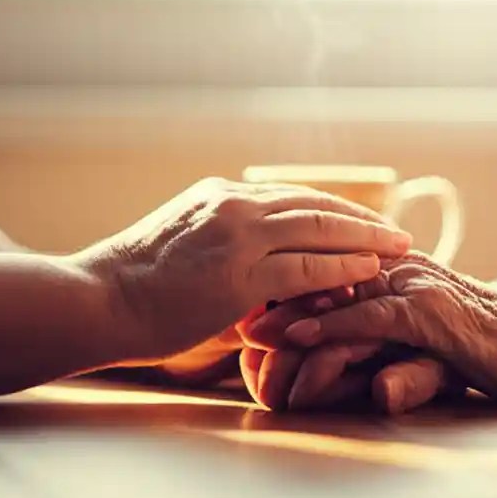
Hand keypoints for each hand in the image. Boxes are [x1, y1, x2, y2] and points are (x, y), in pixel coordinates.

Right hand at [71, 177, 411, 362]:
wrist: (95, 302)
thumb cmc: (133, 293)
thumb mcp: (187, 259)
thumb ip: (232, 265)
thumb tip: (271, 296)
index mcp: (219, 195)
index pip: (293, 197)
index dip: (336, 211)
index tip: (367, 224)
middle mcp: (232, 203)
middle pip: (316, 204)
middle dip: (364, 221)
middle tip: (401, 234)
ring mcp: (237, 233)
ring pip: (320, 227)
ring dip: (367, 240)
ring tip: (401, 250)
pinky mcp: (239, 272)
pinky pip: (306, 266)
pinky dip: (344, 268)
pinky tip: (371, 273)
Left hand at [246, 252, 496, 402]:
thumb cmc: (483, 348)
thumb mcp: (421, 339)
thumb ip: (381, 339)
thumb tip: (352, 364)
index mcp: (391, 265)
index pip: (324, 264)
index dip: (277, 278)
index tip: (231, 295)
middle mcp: (397, 266)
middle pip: (320, 271)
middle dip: (270, 291)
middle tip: (224, 309)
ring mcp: (413, 285)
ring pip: (337, 292)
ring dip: (289, 311)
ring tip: (247, 328)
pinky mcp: (429, 313)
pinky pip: (369, 318)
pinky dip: (330, 328)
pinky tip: (296, 338)